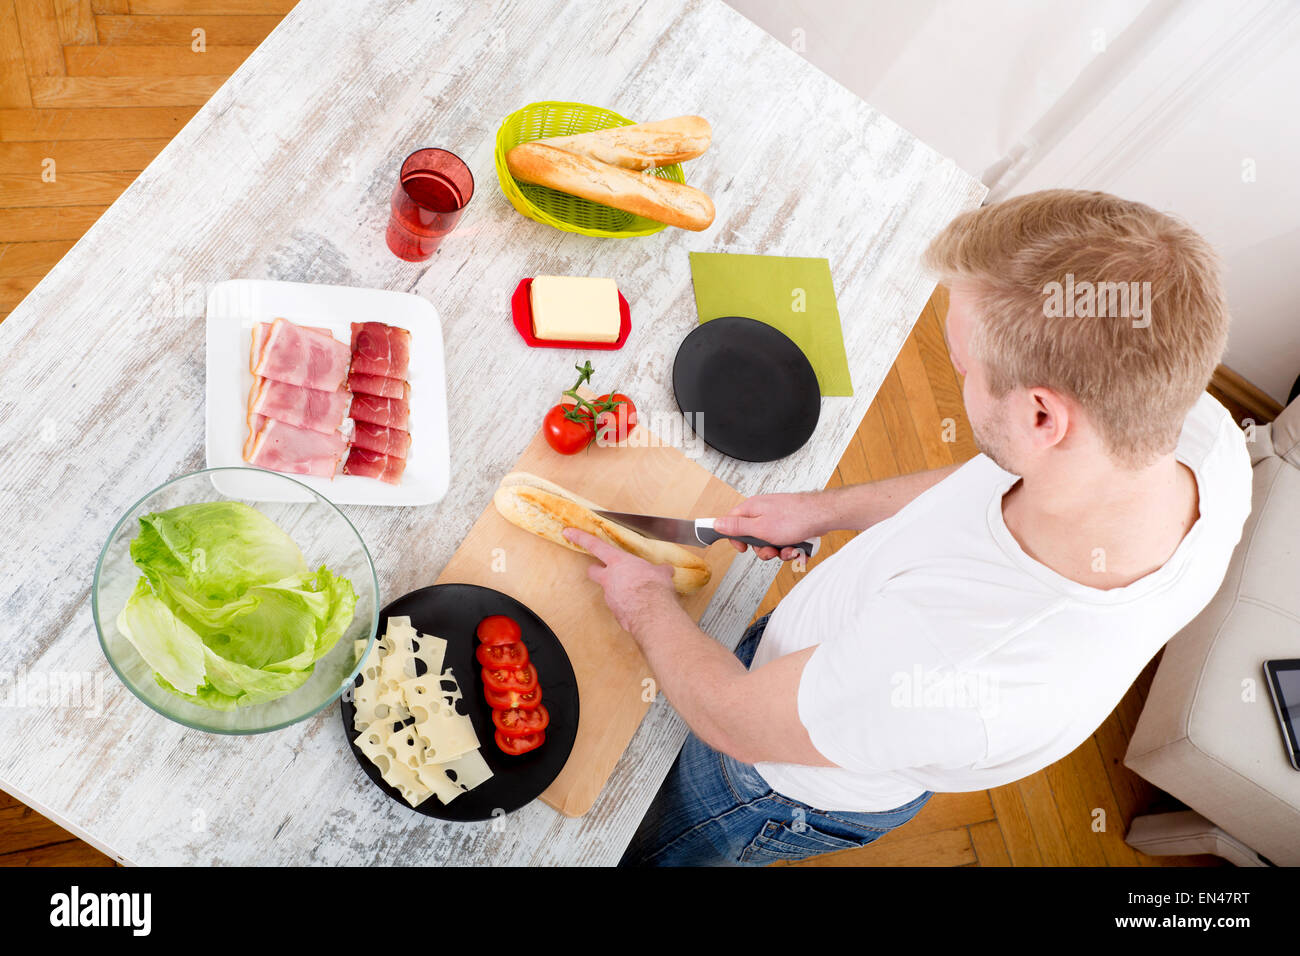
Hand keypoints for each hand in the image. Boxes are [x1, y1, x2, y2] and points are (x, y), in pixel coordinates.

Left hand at [562, 528, 677, 632]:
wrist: (652, 613)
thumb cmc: (654, 587)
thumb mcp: (660, 573)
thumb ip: (659, 571)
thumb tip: (665, 570)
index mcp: (618, 562)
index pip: (595, 545)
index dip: (580, 537)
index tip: (568, 532)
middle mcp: (609, 579)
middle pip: (593, 570)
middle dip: (596, 569)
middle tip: (605, 571)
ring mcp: (610, 597)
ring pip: (608, 591)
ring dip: (618, 590)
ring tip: (636, 593)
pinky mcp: (615, 613)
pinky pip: (619, 606)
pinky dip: (626, 606)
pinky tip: (639, 607)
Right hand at [714, 492, 828, 560]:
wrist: (823, 515)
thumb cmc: (795, 518)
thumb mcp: (760, 527)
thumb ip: (737, 527)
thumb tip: (716, 523)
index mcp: (752, 509)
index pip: (732, 522)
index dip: (735, 538)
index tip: (743, 548)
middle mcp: (763, 512)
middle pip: (753, 536)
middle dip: (763, 549)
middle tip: (771, 550)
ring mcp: (778, 518)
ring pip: (770, 542)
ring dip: (780, 551)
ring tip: (790, 549)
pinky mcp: (790, 525)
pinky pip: (784, 541)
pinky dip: (791, 548)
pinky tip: (798, 548)